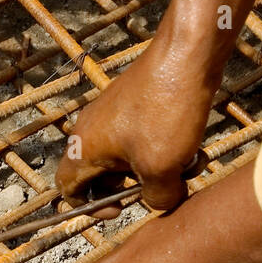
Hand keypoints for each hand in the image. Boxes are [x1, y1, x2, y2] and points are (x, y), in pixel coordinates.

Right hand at [56, 36, 213, 215]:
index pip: (68, 188)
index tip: (120, 208)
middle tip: (158, 188)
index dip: (89, 207)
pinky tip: (193, 146)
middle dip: (135, 187)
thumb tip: (161, 202)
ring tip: (187, 165)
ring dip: (157, 168)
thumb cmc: (165, 112)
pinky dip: (164, 147)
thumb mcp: (163, 168)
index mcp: (85, 148)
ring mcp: (114, 114)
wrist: (187, 54)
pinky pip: (143, 137)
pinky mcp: (136, 103)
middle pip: (103, 175)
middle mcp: (92, 130)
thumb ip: (158, 197)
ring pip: (130, 157)